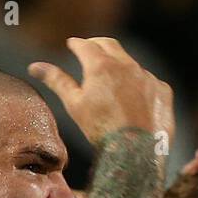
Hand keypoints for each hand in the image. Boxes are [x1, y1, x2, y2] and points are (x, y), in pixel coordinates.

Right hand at [29, 37, 173, 152]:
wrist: (137, 153)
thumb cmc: (101, 130)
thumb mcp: (75, 105)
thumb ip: (57, 81)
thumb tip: (35, 66)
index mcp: (101, 65)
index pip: (85, 45)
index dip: (76, 44)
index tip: (72, 44)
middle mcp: (126, 65)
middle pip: (109, 45)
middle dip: (97, 44)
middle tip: (90, 48)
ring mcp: (147, 77)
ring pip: (130, 64)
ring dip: (119, 66)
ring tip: (111, 78)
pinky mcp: (162, 91)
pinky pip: (148, 82)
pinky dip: (139, 85)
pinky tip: (134, 98)